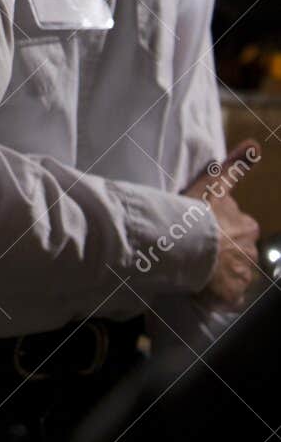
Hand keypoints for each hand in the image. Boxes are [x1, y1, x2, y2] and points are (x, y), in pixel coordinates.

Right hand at [183, 141, 260, 309]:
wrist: (184, 244)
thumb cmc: (195, 212)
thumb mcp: (213, 184)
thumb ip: (235, 166)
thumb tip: (257, 144)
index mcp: (246, 226)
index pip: (241, 229)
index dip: (225, 231)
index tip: (209, 233)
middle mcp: (249, 250)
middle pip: (238, 252)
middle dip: (225, 253)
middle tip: (200, 251)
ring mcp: (242, 275)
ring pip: (235, 274)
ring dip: (221, 274)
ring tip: (198, 270)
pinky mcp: (233, 295)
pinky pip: (229, 297)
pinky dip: (220, 296)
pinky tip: (204, 290)